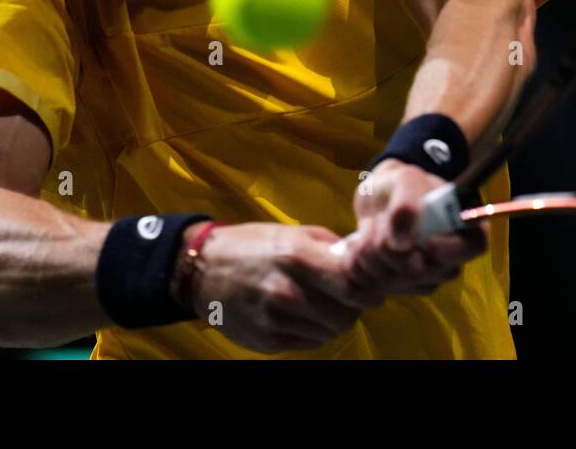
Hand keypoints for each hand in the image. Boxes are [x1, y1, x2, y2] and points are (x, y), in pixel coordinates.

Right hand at [180, 222, 384, 353]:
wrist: (203, 269)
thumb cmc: (254, 244)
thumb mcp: (293, 233)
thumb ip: (331, 247)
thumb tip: (364, 261)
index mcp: (297, 257)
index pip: (353, 286)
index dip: (370, 290)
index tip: (372, 289)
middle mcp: (287, 292)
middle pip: (346, 316)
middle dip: (353, 308)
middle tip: (346, 298)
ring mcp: (275, 320)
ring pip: (329, 333)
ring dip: (333, 321)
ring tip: (320, 304)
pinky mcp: (267, 341)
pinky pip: (309, 343)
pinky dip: (313, 331)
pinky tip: (301, 315)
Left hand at [344, 158, 488, 295]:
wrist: (377, 200)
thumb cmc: (399, 185)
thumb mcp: (404, 179)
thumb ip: (407, 203)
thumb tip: (402, 244)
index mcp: (464, 226)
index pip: (474, 246)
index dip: (448, 248)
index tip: (423, 238)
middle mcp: (451, 258)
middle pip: (424, 272)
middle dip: (389, 246)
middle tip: (377, 221)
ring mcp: (427, 277)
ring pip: (395, 282)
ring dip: (369, 254)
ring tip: (367, 229)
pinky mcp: (401, 288)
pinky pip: (375, 288)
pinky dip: (359, 266)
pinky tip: (359, 246)